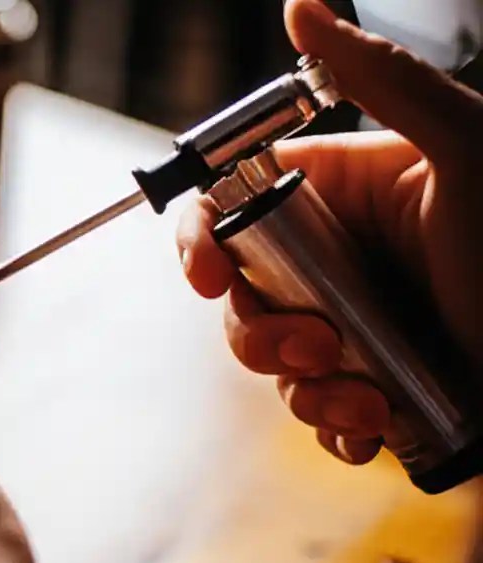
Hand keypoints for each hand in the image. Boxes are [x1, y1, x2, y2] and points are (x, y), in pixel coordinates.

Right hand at [178, 0, 482, 464]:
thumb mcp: (464, 150)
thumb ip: (379, 78)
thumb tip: (299, 7)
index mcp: (338, 199)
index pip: (230, 211)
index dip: (200, 244)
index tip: (208, 279)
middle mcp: (332, 261)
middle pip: (238, 297)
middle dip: (260, 333)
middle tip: (314, 347)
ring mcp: (347, 325)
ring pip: (270, 362)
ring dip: (303, 389)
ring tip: (365, 399)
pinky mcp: (367, 384)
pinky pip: (314, 412)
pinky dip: (334, 426)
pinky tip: (374, 425)